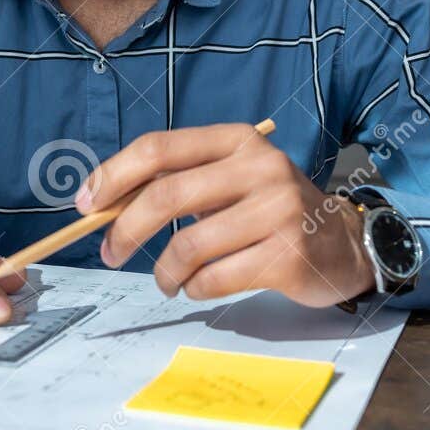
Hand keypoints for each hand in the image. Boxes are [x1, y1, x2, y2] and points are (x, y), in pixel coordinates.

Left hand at [77, 124, 374, 306]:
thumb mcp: (232, 181)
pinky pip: (215, 279)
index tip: (87, 204)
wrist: (342, 243)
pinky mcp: (288, 255)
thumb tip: (105, 206)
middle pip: (166, 196)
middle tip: (111, 253)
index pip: (160, 148)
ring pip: (189, 246)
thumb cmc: (271, 212)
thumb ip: (179, 184)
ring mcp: (279, 211)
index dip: (114, 176)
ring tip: (169, 280)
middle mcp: (261, 167)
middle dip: (125, 230)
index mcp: (238, 140)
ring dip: (165, 272)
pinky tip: (201, 286)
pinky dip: (196, 289)